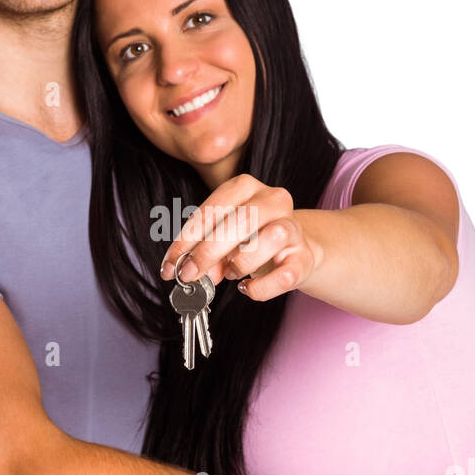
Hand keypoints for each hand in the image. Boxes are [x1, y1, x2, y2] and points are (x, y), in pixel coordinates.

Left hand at [160, 174, 321, 300]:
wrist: (292, 249)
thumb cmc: (250, 239)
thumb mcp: (222, 237)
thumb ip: (204, 249)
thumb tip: (188, 270)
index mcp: (245, 187)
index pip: (213, 208)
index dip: (188, 238)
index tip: (170, 263)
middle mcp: (273, 200)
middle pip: (241, 220)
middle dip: (208, 251)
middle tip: (189, 274)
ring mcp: (293, 228)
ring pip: (270, 239)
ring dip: (240, 262)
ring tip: (229, 273)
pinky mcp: (304, 257)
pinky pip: (284, 275)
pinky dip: (260, 287)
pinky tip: (246, 287)